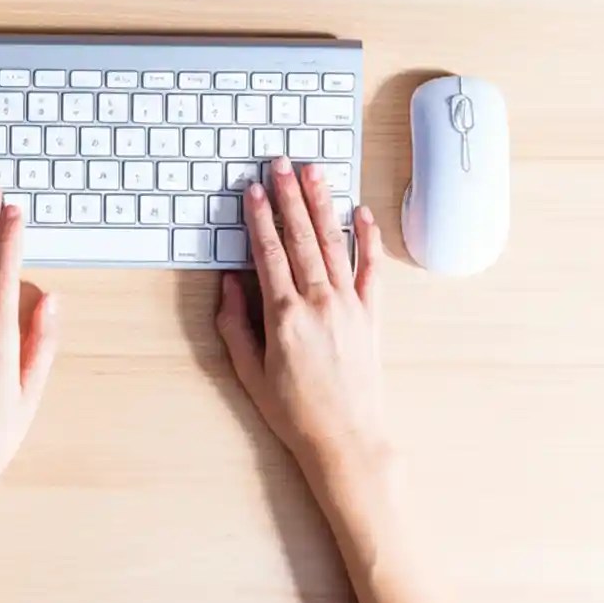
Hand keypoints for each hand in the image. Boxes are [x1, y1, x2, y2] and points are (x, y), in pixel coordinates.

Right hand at [216, 157, 386, 472]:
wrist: (346, 438)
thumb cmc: (293, 411)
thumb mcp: (248, 371)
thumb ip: (234, 322)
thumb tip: (230, 281)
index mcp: (283, 315)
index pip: (268, 252)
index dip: (258, 217)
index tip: (253, 189)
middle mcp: (319, 302)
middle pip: (301, 237)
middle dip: (289, 196)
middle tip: (280, 164)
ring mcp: (350, 305)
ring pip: (334, 242)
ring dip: (322, 204)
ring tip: (314, 172)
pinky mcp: (373, 315)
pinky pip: (372, 268)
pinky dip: (368, 238)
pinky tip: (361, 212)